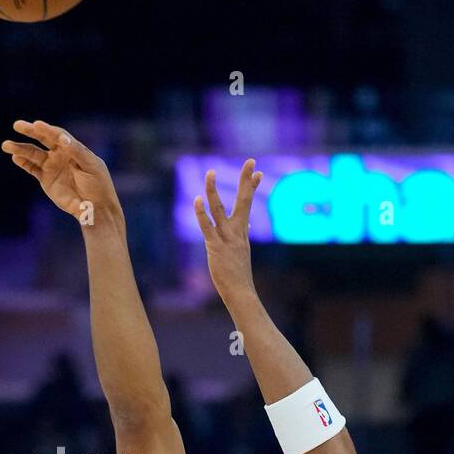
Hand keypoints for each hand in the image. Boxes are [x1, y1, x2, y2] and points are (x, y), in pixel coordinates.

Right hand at [2, 119, 121, 224]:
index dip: (48, 130)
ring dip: (20, 149)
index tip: (37, 125)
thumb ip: (76, 152)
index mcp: (73, 147)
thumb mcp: (91, 166)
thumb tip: (62, 140)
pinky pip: (32, 169)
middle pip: (43, 139)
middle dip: (30, 131)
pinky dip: (24, 163)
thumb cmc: (98, 184)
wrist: (95, 207)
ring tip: (6, 145)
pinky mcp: (46, 179)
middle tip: (17, 125)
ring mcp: (52, 166)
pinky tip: (15, 158)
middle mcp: (60, 154)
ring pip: (33, 154)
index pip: (58, 135)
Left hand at [194, 159, 262, 303]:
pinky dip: (201, 213)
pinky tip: (197, 199)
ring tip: (211, 172)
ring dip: (214, 190)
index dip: (252, 187)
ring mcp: (227, 238)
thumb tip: (244, 229)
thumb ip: (240, 239)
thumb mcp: (241, 253)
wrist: (241, 292)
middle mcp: (237, 232)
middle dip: (245, 180)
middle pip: (243, 200)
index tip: (256, 172)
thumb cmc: (239, 276)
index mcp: (242, 232)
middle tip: (250, 161)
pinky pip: (207, 227)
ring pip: (220, 209)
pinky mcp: (216, 247)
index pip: (248, 204)